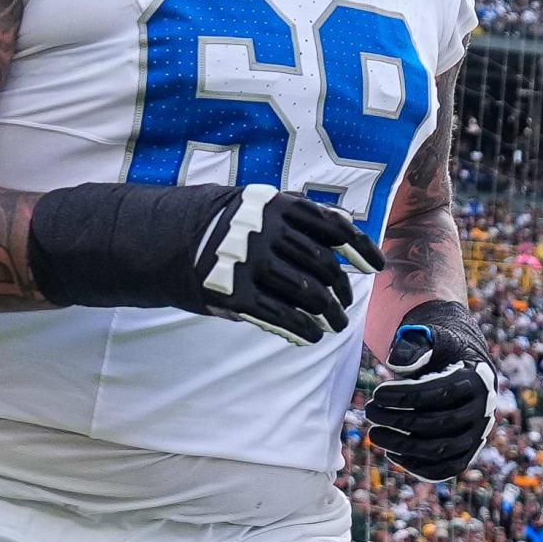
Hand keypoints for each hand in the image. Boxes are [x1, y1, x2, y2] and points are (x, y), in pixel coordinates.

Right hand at [198, 186, 380, 345]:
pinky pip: (283, 316)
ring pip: (310, 294)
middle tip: (345, 306)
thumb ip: (298, 217)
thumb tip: (346, 231)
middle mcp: (267, 230)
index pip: (333, 228)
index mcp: (278, 205)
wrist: (165, 241)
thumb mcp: (259, 207)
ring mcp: (251, 262)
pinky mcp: (236, 293)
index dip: (361, 248)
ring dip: (330, 315)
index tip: (377, 268)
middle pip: (325, 267)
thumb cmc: (223, 226)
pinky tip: (312, 336)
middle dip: (342, 291)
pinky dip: (305, 329)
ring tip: (335, 326)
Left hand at [366, 303, 497, 481]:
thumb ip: (415, 344)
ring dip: (402, 446)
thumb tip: (397, 363)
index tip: (376, 394)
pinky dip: (419, 467)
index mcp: (476, 379)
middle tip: (369, 411)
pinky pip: (447, 468)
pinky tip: (392, 453)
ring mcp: (478, 434)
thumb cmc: (441, 349)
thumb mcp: (432, 336)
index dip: (402, 396)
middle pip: (437, 423)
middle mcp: (483, 409)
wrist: (462, 364)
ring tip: (374, 434)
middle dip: (396, 420)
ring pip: (441, 450)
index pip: (437, 393)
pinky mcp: (469, 451)